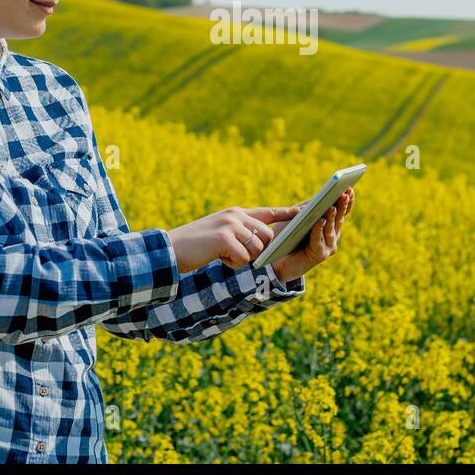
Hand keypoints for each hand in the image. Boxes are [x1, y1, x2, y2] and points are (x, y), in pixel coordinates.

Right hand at [166, 205, 301, 273]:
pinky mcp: (224, 238)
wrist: (171, 249)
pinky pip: (244, 258)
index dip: (286, 213)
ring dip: (244, 259)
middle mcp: (235, 215)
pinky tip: (218, 258)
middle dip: (259, 251)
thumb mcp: (220, 233)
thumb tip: (262, 242)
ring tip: (223, 255)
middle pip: (267, 236)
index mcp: (236, 213)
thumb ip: (240, 232)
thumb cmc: (196, 246)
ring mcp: (230, 225)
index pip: (267, 212)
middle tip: (237, 255)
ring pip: (257, 248)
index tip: (303, 211)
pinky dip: (233, 264)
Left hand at [270, 187, 354, 284]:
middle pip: (338, 218)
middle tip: (345, 193)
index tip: (349, 188)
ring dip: (332, 217)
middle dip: (342, 205)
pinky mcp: (319, 255)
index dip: (346, 200)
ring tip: (332, 206)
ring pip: (331, 229)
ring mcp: (328, 246)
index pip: (341, 211)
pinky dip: (319, 230)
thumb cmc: (286, 236)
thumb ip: (307, 207)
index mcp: (328, 224)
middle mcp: (331, 235)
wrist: (275, 260)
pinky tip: (320, 220)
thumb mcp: (296, 217)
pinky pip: (319, 240)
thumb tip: (319, 197)